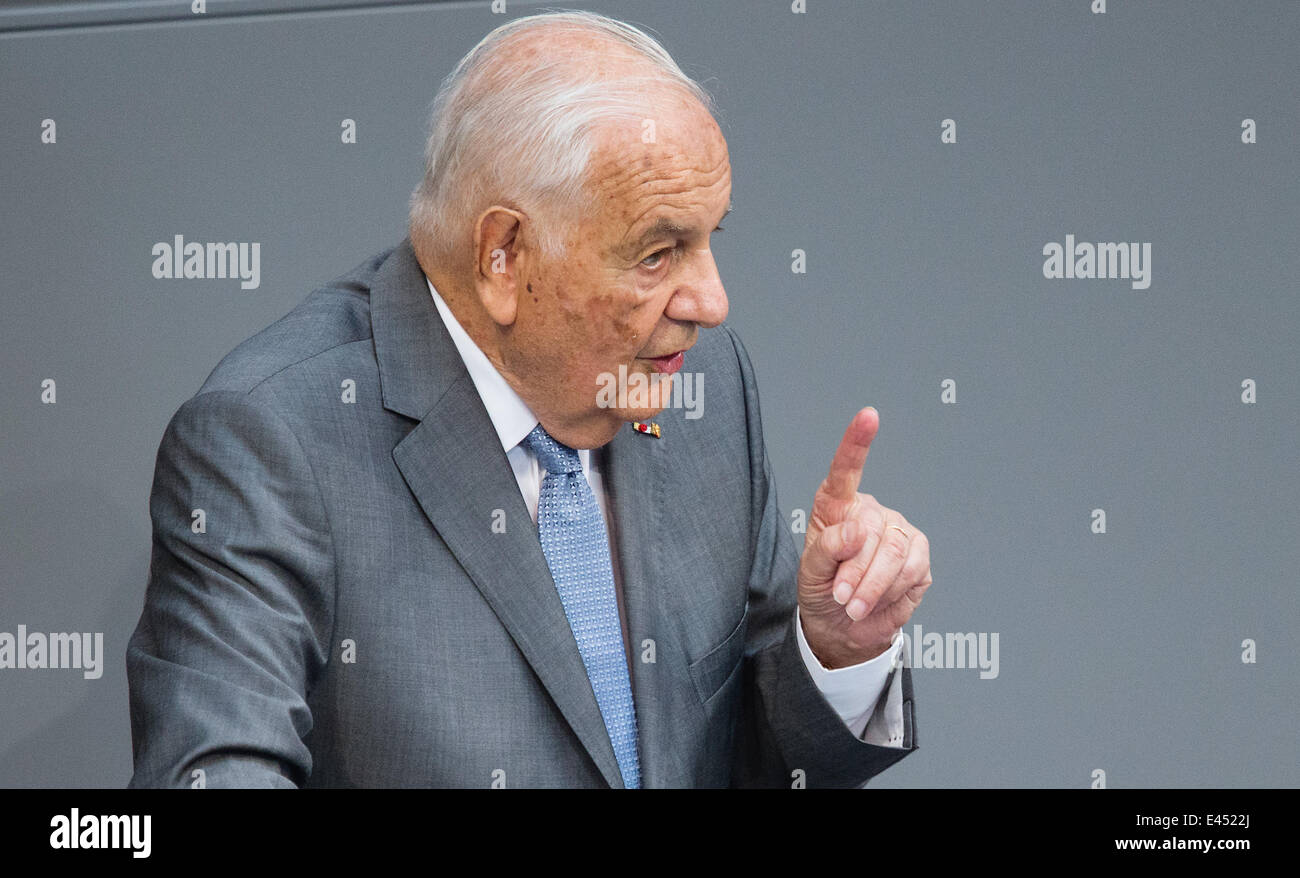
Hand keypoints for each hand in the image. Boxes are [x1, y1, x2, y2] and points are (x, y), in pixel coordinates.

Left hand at [797, 407, 931, 668]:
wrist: (844, 629)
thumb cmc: (822, 592)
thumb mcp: (810, 572)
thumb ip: (828, 548)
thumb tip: (857, 530)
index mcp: (837, 508)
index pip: (846, 472)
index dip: (857, 444)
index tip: (868, 416)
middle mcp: (871, 514)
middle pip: (872, 530)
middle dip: (855, 570)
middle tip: (841, 596)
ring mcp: (898, 532)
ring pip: (894, 551)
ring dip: (872, 586)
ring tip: (853, 606)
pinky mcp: (919, 557)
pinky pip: (913, 570)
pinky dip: (892, 592)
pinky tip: (878, 602)